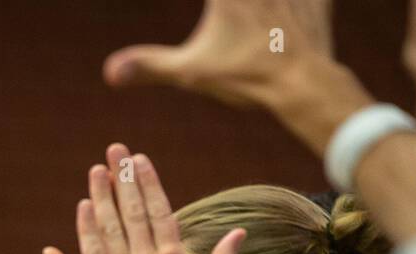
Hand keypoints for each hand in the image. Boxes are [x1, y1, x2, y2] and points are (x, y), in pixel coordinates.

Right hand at [104, 0, 333, 108]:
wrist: (304, 84)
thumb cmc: (245, 77)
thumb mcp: (189, 72)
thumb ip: (148, 66)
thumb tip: (109, 72)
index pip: (214, 0)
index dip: (217, 9)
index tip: (215, 14)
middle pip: (232, 4)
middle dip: (232, 10)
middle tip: (228, 23)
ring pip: (271, 2)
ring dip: (266, 9)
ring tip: (255, 27)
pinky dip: (306, 7)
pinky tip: (292, 13)